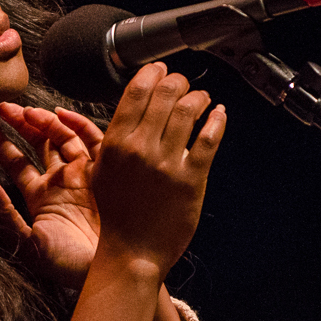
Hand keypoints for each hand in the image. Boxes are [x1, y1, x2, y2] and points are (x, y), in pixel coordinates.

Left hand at [0, 102, 104, 287]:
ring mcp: (86, 174)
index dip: (0, 144)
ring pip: (64, 137)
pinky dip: (79, 125)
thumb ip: (4, 215)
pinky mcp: (108, 172)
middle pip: (39, 143)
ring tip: (28, 111)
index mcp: (41, 197)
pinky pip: (94, 142)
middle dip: (21, 123)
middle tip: (3, 106)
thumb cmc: (69, 267)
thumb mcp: (29, 245)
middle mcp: (62, 181)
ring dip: (46, 121)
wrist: (111, 274)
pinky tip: (62, 114)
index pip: (16, 163)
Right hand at [90, 63, 225, 274]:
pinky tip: (218, 114)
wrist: (132, 251)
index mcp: (115, 144)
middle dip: (178, 81)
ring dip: (199, 97)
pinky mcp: (191, 179)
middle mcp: (140, 149)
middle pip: (165, 94)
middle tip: (182, 83)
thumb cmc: (116, 213)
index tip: (160, 69)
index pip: (136, 91)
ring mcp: (167, 164)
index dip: (153, 73)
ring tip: (202, 98)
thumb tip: (133, 105)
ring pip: (189, 110)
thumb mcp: (101, 170)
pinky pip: (209, 138)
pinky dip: (217, 119)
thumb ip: (114, 137)